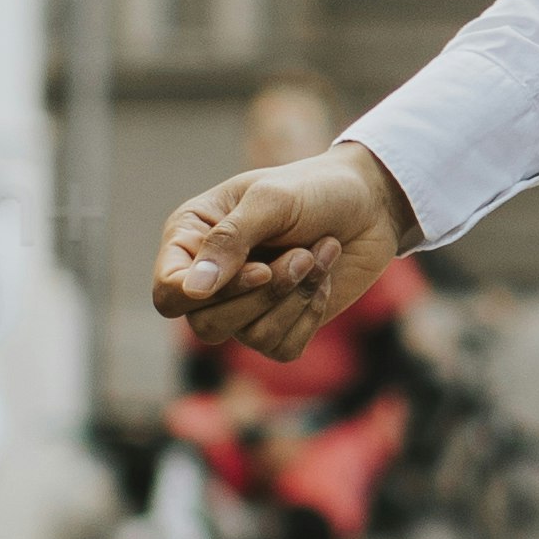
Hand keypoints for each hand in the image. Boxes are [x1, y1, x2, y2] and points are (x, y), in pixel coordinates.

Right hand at [150, 142, 416, 360]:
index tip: (260, 269)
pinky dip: (309, 313)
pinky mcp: (280, 327)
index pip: (168, 294)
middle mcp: (211, 279)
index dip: (205, 294)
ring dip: (294, 297)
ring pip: (249, 336)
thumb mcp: (271, 199)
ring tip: (317, 254)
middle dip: (263, 295)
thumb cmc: (314, 190)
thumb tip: (194, 290)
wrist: (369, 205)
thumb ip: (229, 239)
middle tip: (304, 254)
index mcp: (190, 239)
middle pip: (206, 326)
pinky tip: (323, 279)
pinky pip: (282, 348)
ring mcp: (244, 307)